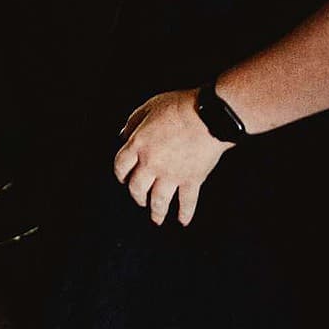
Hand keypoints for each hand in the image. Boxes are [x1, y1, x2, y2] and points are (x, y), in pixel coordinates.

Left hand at [114, 89, 228, 225]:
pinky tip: (183, 221)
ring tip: (156, 219)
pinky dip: (185, 213)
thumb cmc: (179, 107)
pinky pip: (187, 202)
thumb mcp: (148, 107)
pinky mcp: (192, 180)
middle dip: (136, 196)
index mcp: (138, 145)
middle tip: (139, 200)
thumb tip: (122, 135)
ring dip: (156, 212)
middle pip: (137, 187)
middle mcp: (152, 163)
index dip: (120, 174)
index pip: (121, 166)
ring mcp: (172, 174)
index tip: (123, 178)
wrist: (208, 116)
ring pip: (159, 200)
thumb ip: (133, 122)